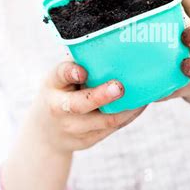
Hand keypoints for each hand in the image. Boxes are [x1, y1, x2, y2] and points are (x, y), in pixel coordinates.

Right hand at [33, 60, 147, 154]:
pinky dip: (128, 115)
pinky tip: (139, 104)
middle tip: (119, 87)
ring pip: (104, 120)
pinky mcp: (88, 140)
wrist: (47, 132)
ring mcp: (74, 129)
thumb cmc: (60, 93)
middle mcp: (59, 109)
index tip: (82, 71)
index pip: (60, 75)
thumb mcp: (59, 78)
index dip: (71, 72)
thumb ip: (77, 66)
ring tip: (143, 94)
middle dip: (101, 96)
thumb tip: (107, 48)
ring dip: (126, 108)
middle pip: (80, 105)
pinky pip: (112, 128)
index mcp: (52, 85)